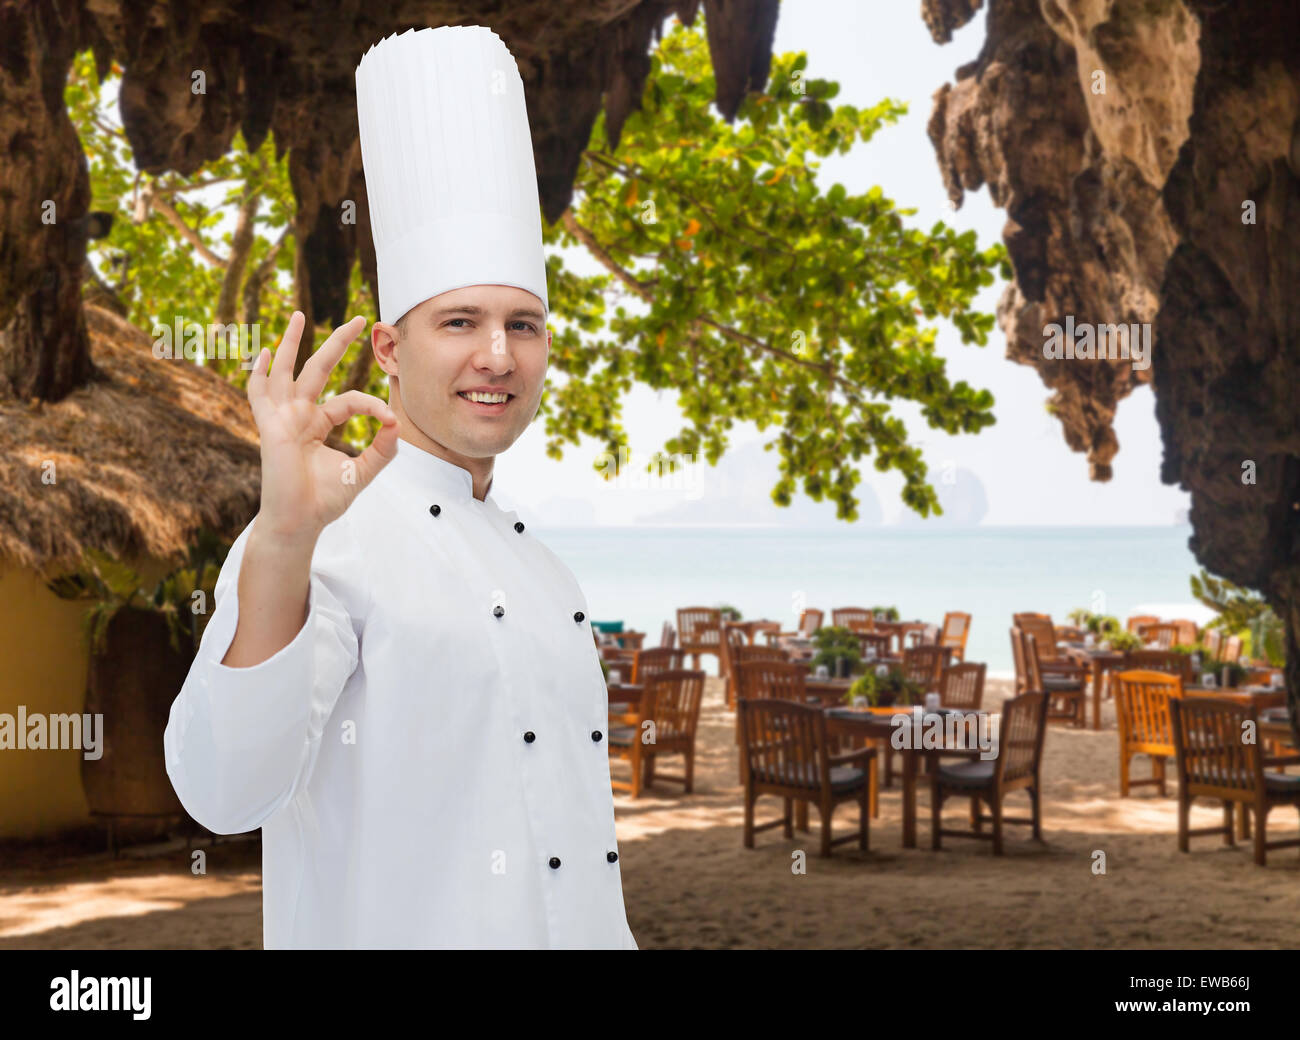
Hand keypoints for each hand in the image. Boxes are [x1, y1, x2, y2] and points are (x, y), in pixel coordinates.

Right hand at [247, 311, 398, 540]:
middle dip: (338, 343)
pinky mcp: (270, 427)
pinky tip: (264, 354)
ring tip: (300, 315)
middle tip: (359, 319)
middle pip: (319, 369)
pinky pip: (259, 395)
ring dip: (291, 343)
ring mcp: (283, 418)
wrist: (300, 522)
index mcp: (319, 424)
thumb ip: (382, 450)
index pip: (349, 400)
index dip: (373, 406)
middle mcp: (300, 415)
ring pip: (288, 371)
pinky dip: (259, 374)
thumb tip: (397, 422)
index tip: (390, 420)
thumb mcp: (361, 471)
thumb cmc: (324, 500)